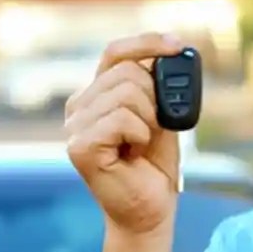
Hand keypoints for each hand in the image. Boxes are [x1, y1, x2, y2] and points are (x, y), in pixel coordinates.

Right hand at [65, 33, 186, 235]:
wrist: (150, 209)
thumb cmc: (153, 166)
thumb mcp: (160, 115)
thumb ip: (156, 86)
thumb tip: (168, 55)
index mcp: (96, 94)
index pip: (115, 52)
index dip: (147, 42)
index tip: (177, 45)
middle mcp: (79, 106)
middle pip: (127, 71)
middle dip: (153, 99)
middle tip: (152, 130)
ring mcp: (75, 126)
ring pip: (126, 94)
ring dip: (148, 121)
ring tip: (140, 145)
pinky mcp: (79, 146)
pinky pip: (121, 119)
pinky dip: (139, 135)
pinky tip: (133, 153)